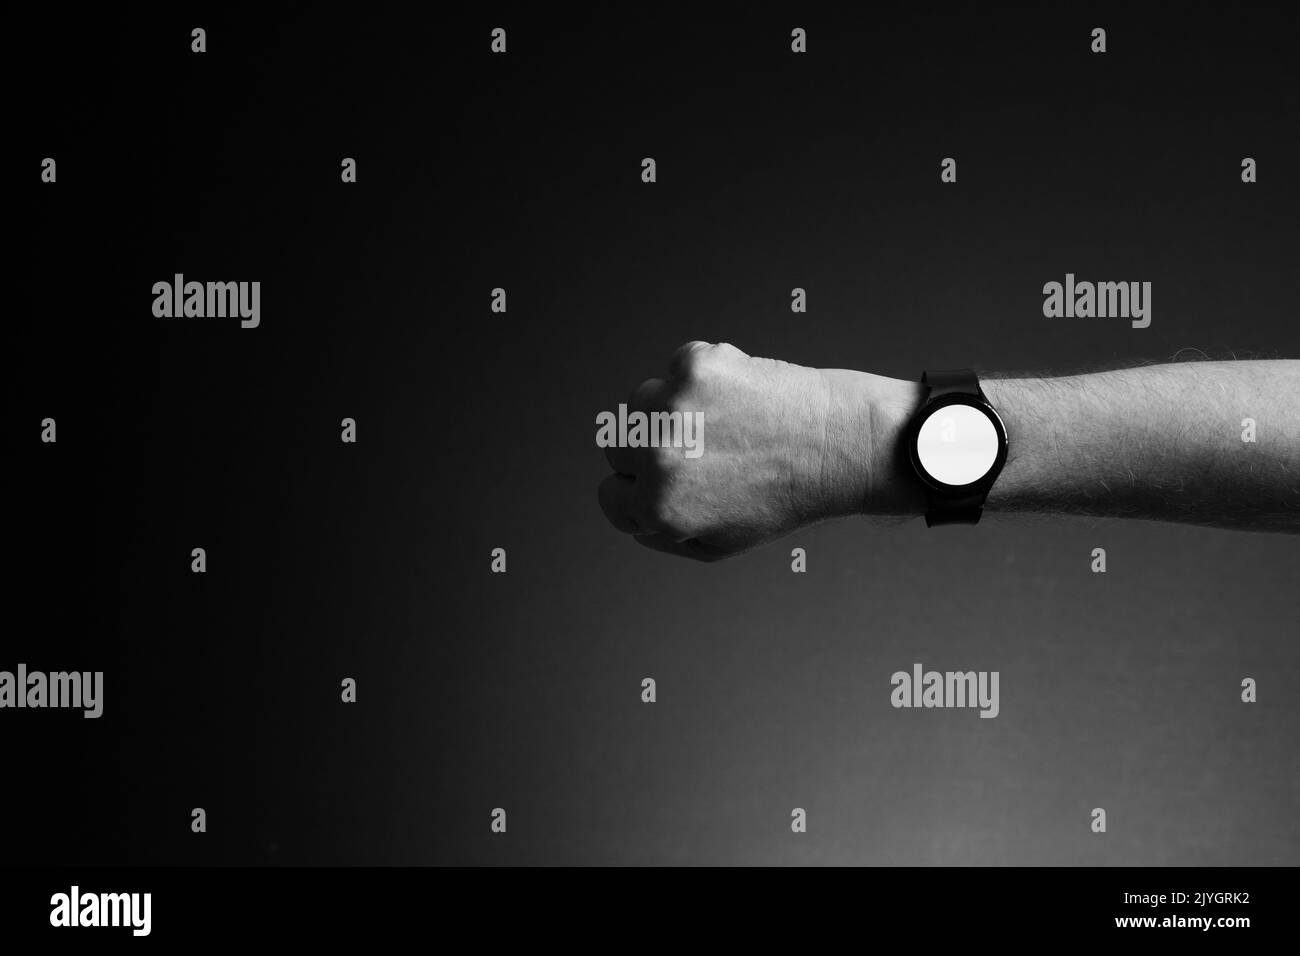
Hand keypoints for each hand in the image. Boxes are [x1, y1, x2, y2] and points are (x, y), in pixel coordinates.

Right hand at [597, 341, 923, 559]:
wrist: (838, 443)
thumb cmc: (787, 494)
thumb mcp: (717, 545)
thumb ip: (660, 534)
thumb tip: (628, 508)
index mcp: (658, 508)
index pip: (610, 496)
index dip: (642, 490)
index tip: (673, 480)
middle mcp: (657, 458)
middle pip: (617, 445)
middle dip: (651, 448)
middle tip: (702, 451)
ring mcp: (673, 406)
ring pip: (641, 402)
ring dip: (672, 409)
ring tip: (723, 424)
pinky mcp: (696, 366)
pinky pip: (677, 366)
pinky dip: (702, 376)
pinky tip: (739, 397)